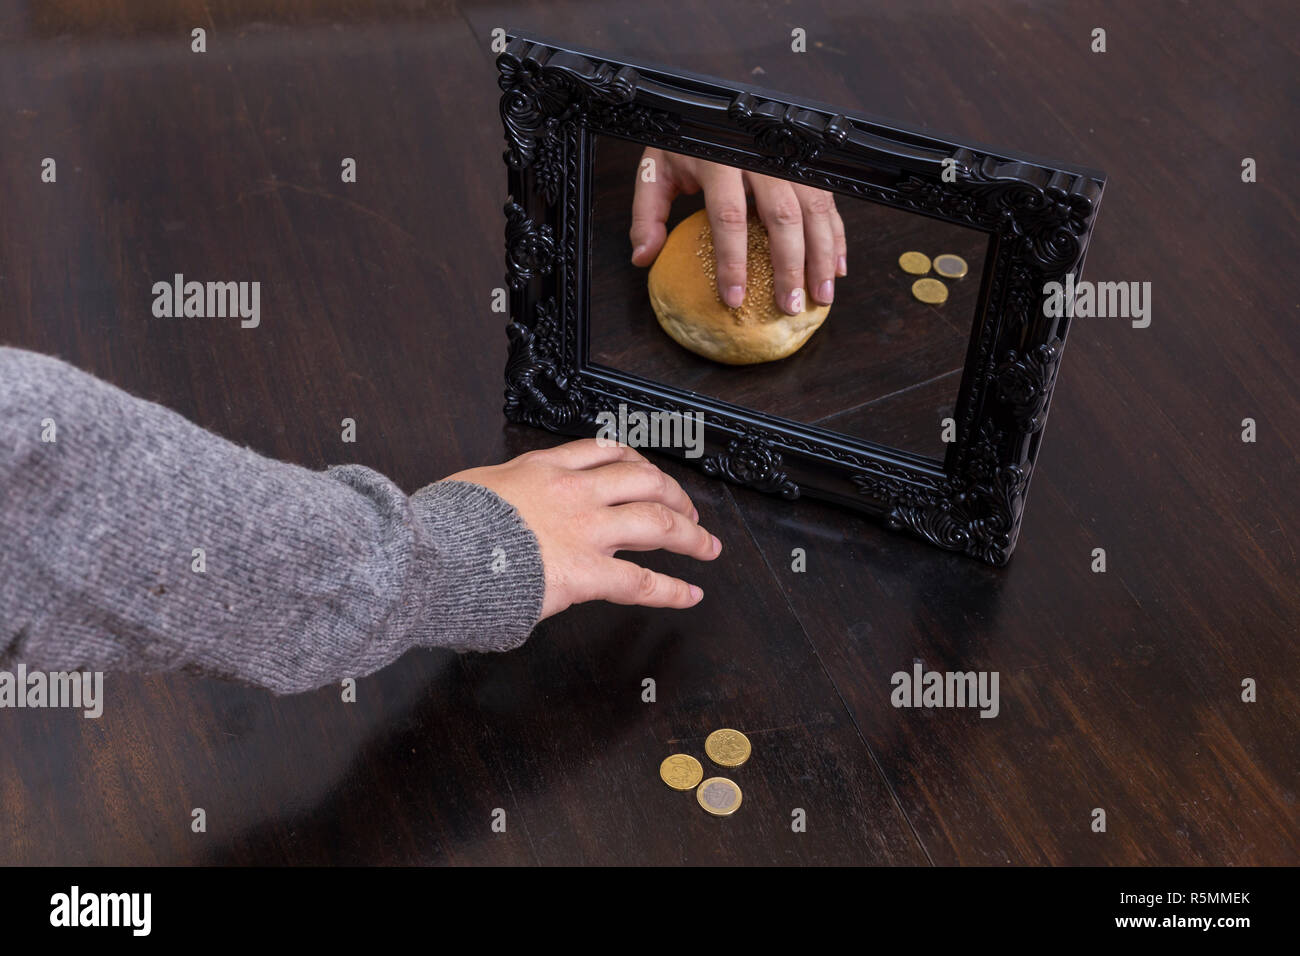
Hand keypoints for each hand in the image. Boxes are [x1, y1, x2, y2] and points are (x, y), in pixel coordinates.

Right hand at [443, 438, 720, 619]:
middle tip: (688, 510)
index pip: (604, 451)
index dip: (635, 461)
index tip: (647, 470)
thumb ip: (503, 495)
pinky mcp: (584, 572)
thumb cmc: (443, 527)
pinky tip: (690, 593)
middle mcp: (572, 492)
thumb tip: (505, 507)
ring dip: (690, 534)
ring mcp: (584, 530)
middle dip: (674, 494)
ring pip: (656, 521)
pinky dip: (673, 589)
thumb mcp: (474, 488)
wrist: (433, 554)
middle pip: (643, 479)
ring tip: (706, 546)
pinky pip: (642, 581)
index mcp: (542, 467)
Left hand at [629, 146, 846, 314]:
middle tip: (790, 306)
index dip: (733, 262)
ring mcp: (788, 157)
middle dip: (790, 267)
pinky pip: (828, 201)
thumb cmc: (687, 138)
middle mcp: (759, 156)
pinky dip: (836, 235)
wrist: (714, 101)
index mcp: (719, 158)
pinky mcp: (806, 162)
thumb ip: (647, 213)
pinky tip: (836, 266)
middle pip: (782, 218)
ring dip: (821, 256)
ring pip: (814, 210)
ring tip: (820, 296)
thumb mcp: (657, 168)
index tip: (734, 299)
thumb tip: (643, 257)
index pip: (729, 217)